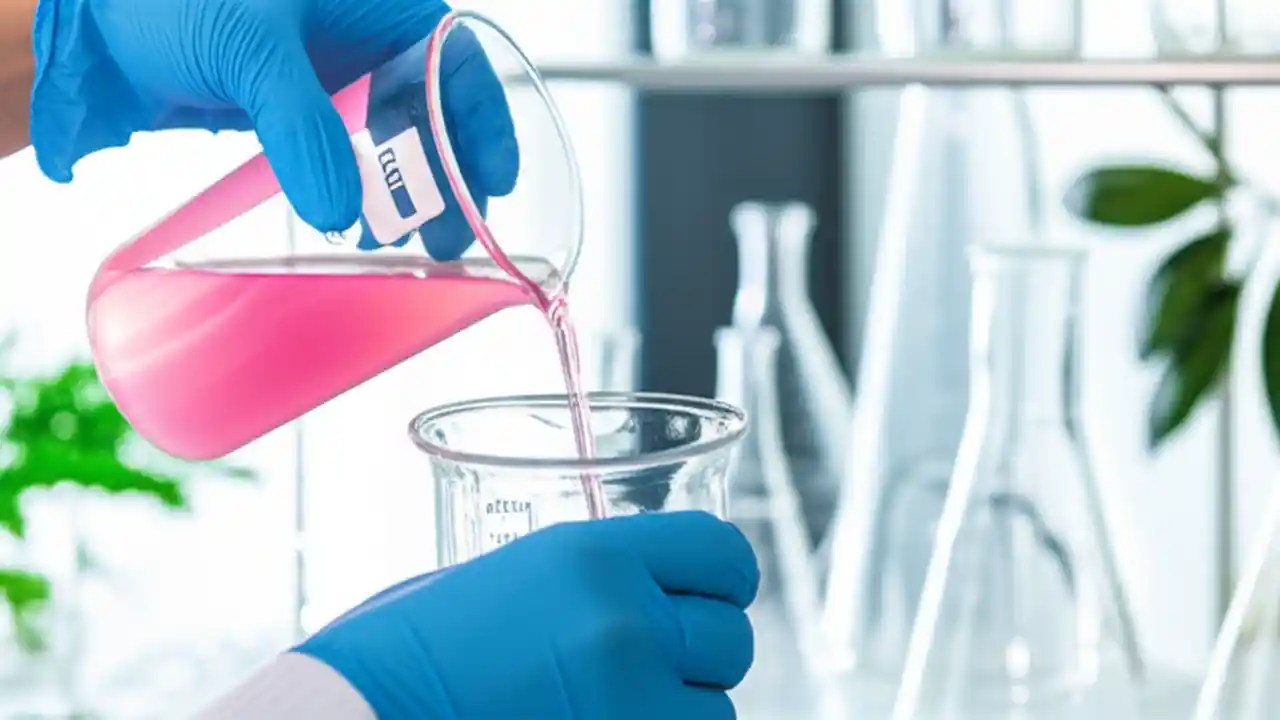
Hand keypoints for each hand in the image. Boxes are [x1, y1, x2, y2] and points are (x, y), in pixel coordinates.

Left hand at [30, 0, 516, 256]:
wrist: (94, 25)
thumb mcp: (251, 50)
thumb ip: (302, 127)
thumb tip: (341, 211)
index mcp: (376, 5)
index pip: (457, 61)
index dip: (484, 122)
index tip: (495, 182)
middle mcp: (362, 40)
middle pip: (434, 111)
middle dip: (448, 175)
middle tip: (448, 235)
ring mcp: (330, 78)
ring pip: (393, 139)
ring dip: (405, 192)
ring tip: (402, 241)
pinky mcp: (297, 113)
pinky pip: (347, 156)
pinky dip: (358, 191)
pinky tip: (354, 223)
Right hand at [295, 512, 760, 718]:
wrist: (357, 715)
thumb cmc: (413, 649)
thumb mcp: (513, 579)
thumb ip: (598, 581)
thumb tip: (660, 595)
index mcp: (593, 555)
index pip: (722, 550)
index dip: (727, 579)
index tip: (716, 597)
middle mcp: (624, 622)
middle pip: (733, 638)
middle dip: (703, 658)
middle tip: (659, 669)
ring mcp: (627, 701)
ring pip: (721, 713)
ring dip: (684, 715)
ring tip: (617, 708)